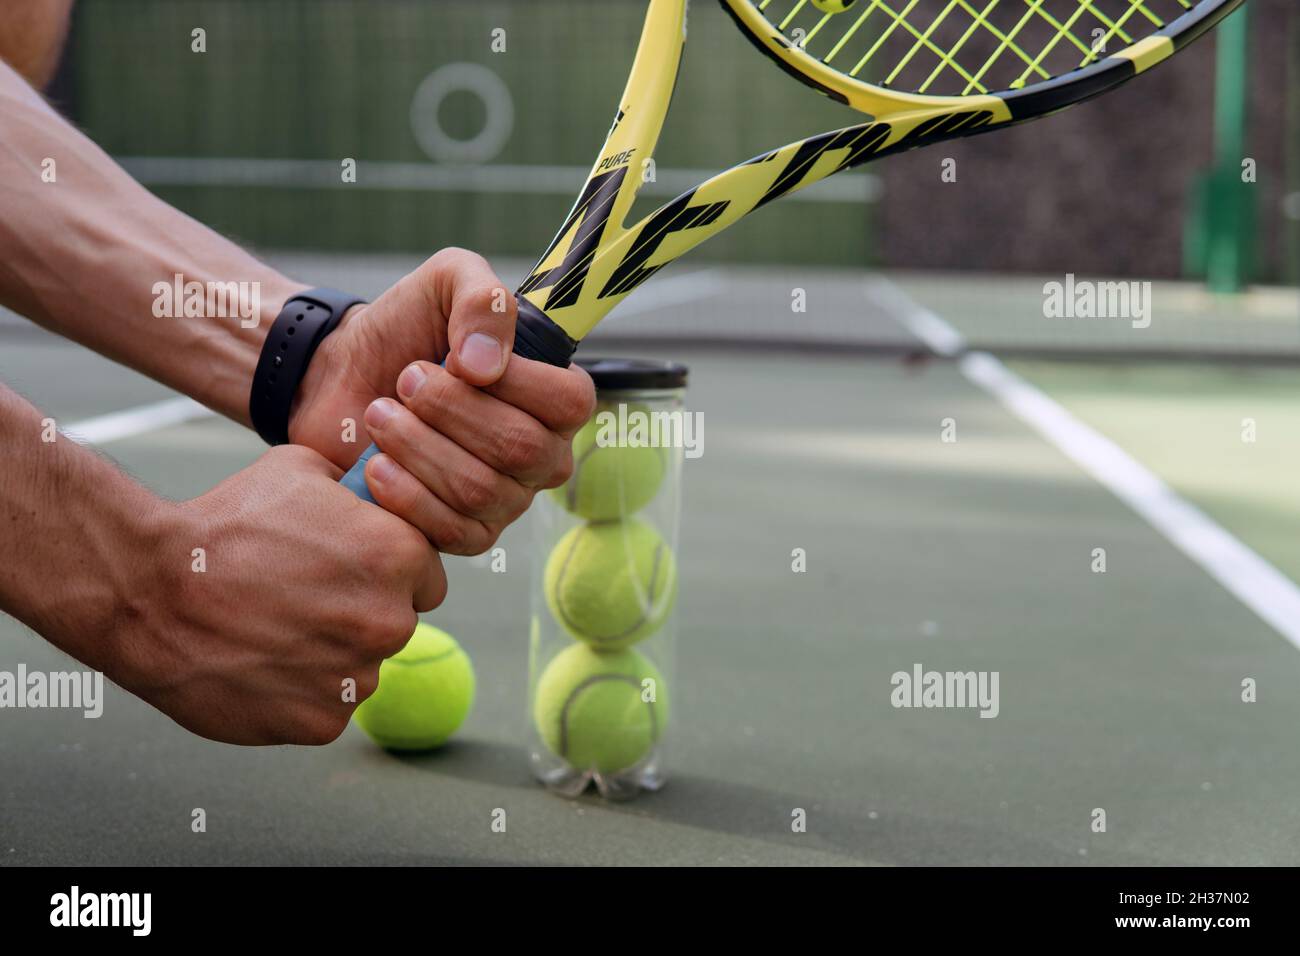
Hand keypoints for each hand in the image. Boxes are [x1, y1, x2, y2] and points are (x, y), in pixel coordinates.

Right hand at [104, 445, 444, 745]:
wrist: (150, 589)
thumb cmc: (224, 525)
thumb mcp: (302, 471)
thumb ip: (359, 489)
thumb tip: (381, 488)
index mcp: (399, 556)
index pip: (426, 577)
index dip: (388, 573)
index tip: (351, 571)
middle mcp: (390, 621)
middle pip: (396, 624)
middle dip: (362, 613)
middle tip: (304, 599)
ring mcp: (356, 677)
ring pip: (361, 668)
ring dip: (331, 655)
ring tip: (273, 629)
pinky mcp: (320, 723)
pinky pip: (325, 707)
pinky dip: (300, 693)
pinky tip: (260, 662)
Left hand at [288, 248, 595, 554]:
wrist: (341, 373)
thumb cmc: (407, 326)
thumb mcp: (447, 281)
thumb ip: (483, 299)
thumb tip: (487, 366)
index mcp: (554, 397)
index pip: (569, 403)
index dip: (515, 383)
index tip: (456, 357)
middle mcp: (543, 454)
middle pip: (520, 449)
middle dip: (450, 409)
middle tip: (406, 379)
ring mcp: (507, 499)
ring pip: (480, 490)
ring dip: (418, 445)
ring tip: (381, 414)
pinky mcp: (465, 533)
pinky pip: (452, 531)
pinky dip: (407, 495)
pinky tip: (377, 463)